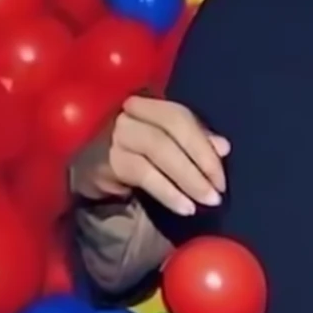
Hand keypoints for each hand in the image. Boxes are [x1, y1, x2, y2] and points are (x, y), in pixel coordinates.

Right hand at [70, 95, 228, 216]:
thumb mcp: (167, 147)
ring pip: (158, 149)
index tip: (221, 174)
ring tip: (207, 200)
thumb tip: (223, 146)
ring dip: (189, 178)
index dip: (204, 143)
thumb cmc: (134, 158)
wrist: (88, 178)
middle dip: (201, 160)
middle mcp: (127, 113)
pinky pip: (142, 173)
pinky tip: (184, 207)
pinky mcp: (102, 160)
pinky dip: (168, 192)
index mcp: (147, 105)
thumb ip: (194, 142)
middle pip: (171, 128)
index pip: (179, 115)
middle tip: (218, 190)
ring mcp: (112, 134)